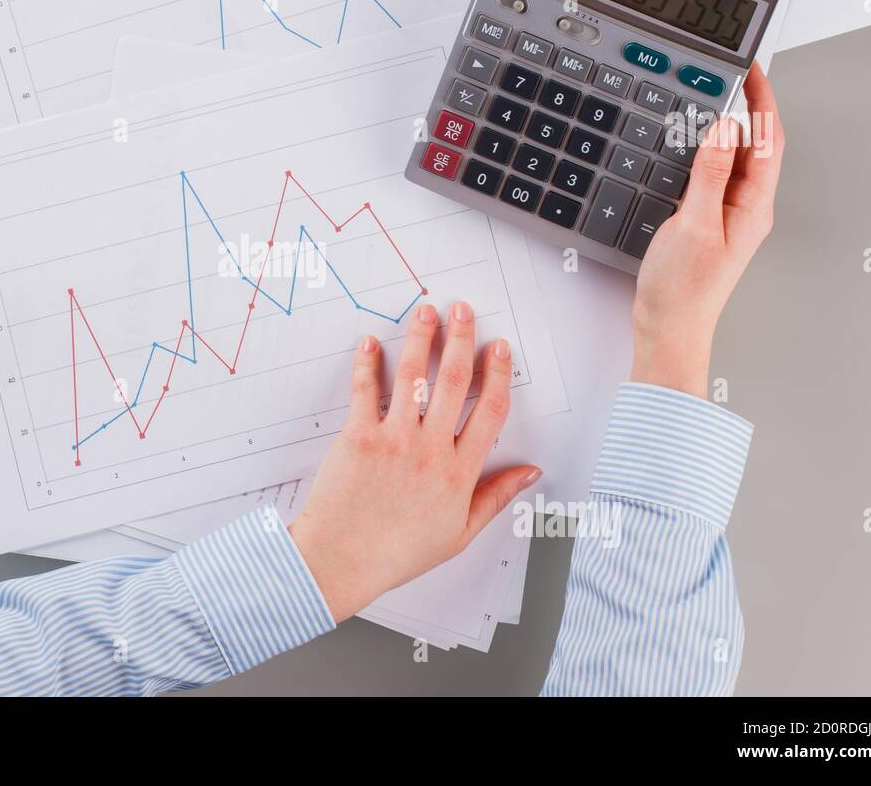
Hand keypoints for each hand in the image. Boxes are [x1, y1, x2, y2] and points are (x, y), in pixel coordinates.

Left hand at [289, 302, 540, 621]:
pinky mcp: (359, 437)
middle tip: (464, 309)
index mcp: (459, 473)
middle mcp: (431, 450)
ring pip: (415, 376)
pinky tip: (371, 341)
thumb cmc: (397, 552)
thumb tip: (529, 472)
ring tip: (426, 310)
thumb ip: (496, 497)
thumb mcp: (459, 533)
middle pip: (455, 381)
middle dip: (462, 338)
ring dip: (422, 337)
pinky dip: (368, 362)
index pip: (490, 410)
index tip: (499, 348)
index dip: (497, 373)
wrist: (341, 561)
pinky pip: (365, 390)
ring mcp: (395, 441)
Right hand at [631, 63, 785, 397]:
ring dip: (717, 132)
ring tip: (696, 109)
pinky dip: (699, 155)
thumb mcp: (692, 224)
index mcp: (753, 206)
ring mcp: (726, 215)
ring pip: (728, 160)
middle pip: (752, 145)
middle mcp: (746, 208)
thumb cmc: (682, 289)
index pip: (767, 141)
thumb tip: (724, 130)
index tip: (750, 70)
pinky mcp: (705, 221)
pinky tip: (682, 151)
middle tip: (719, 80)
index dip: (761, 101)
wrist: (667, 327)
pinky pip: (709, 177)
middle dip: (740, 109)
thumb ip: (709, 174)